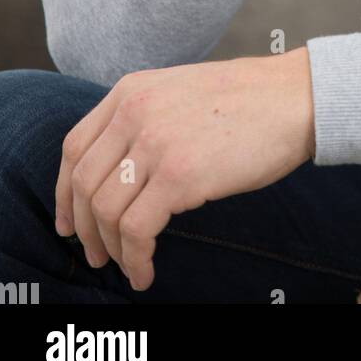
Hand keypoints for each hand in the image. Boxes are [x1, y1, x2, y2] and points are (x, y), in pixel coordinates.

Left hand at [54, 49, 314, 291]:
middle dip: (85, 228)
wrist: (294, 98)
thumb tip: (119, 171)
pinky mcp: (179, 175)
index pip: (74, 146)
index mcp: (132, 90)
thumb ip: (145, 117)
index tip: (69, 222)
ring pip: (105, 211)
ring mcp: (155, 143)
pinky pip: (137, 230)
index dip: (65, 192)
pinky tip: (146, 270)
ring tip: (128, 266)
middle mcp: (135, 112)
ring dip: (112, 249)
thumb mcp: (180, 91)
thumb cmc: (248, 100)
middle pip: (84, 182)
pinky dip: (135, 259)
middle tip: (97, 255)